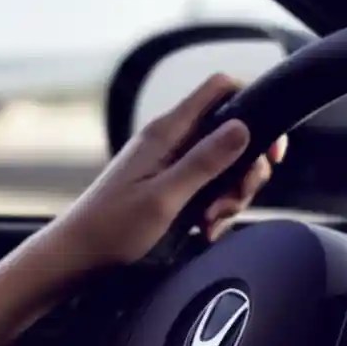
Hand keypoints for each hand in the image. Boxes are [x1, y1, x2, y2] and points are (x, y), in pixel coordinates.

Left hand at [52, 73, 286, 268]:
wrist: (77, 257)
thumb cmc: (111, 228)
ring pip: (224, 165)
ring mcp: (170, 162)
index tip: (269, 150)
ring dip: (229, 196)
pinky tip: (203, 232)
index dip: (254, 106)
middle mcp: (170, 140)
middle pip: (232, 134)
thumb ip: (205, 161)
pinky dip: (214, 209)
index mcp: (167, 132)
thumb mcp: (165, 198)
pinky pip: (208, 187)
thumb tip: (243, 126)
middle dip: (244, 171)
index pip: (220, 89)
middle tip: (228, 204)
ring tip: (209, 224)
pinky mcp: (169, 184)